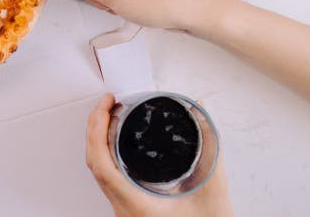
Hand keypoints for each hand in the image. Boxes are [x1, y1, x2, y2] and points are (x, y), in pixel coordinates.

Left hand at [86, 94, 232, 216]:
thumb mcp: (214, 197)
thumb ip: (210, 153)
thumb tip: (200, 113)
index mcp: (136, 206)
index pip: (102, 165)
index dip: (97, 131)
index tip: (106, 106)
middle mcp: (124, 209)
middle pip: (95, 164)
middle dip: (95, 128)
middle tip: (108, 103)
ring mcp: (124, 210)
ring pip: (100, 172)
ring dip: (100, 141)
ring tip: (111, 117)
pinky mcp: (130, 209)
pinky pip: (109, 178)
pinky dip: (108, 155)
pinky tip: (118, 144)